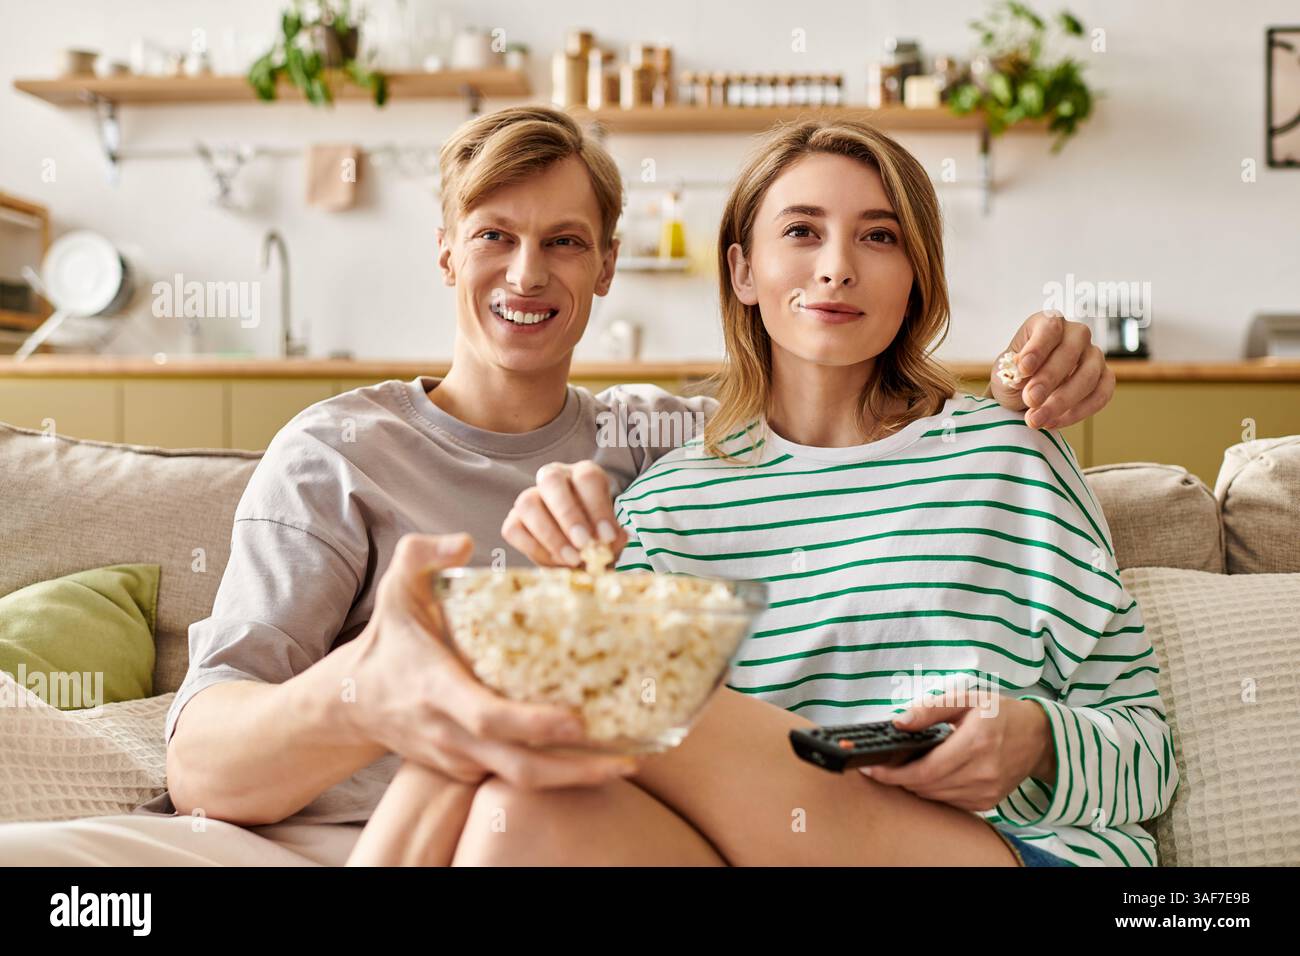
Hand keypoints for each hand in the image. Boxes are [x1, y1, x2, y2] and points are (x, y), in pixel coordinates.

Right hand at [341, 532, 638, 787]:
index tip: (578, 720)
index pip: (488, 716)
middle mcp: (449, 732)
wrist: (351, 703)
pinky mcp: (463, 770)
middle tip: (627, 757)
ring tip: (623, 760)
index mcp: (438, 688)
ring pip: (519, 781)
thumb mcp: (395, 589)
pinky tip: (589, 757)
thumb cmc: (388, 641)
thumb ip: (422, 554)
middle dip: (574, 770)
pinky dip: (550, 774)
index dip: (533, 724)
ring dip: (572, 778)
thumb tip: (464, 541)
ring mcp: (457, 757)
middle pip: (518, 767)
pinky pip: (510, 778)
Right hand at [502, 460, 627, 567]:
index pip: (587, 478)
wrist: (578, 553)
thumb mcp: (610, 536)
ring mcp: (530, 497)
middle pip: (551, 481)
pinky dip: (533, 548)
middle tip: (583, 543)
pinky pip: (513, 529)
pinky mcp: (514, 520)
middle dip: (568, 514)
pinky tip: (554, 561)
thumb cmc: (597, 537)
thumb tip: (613, 540)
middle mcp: (554, 478)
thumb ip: (613, 538)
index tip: (606, 536)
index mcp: (582, 474)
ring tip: (571, 559)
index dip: (597, 507)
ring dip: (550, 535)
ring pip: (527, 504)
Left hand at [859, 694, 1055, 811]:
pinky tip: (928, 775)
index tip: (872, 768)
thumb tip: (899, 722)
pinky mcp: (988, 801)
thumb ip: (930, 708)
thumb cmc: (1000, 713)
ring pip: (936, 797)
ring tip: (902, 768)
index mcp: (975, 743)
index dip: (894, 773)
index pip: (925, 769)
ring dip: (914, 785)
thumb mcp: (966, 698)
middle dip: (898, 779)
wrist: (1038, 737)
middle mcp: (982, 772)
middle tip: (881, 766)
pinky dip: (933, 791)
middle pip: (927, 786)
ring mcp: (986, 790)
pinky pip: (950, 802)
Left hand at [989, 310, 1115, 429]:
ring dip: (1062, 401)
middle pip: (1070, 352)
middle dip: (1048, 379)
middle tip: (1030, 400)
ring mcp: (1094, 356)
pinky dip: (1078, 412)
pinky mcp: (1105, 378)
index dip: (1038, 348)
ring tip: (1035, 420)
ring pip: (1088, 376)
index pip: (1050, 328)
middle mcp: (1076, 334)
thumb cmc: (1015, 377)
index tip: (1023, 369)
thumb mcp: (1005, 374)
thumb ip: (1012, 373)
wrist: (1024, 395)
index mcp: (1048, 323)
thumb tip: (1021, 376)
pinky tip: (1052, 423)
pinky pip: (1101, 395)